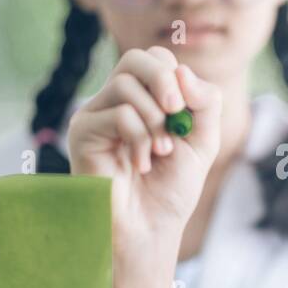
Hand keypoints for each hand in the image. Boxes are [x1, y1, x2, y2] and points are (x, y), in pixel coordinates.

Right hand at [67, 46, 221, 263]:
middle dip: (163, 80)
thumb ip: (205, 103)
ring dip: (154, 120)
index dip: (175, 76)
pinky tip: (140, 164)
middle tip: (175, 112)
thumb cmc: (171, 190)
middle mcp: (114, 102)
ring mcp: (95, 115)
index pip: (155, 59)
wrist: (149, 229)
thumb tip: (182, 71)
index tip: (185, 108)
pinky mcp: (82, 133)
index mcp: (142, 100)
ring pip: (125, 84)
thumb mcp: (202, 141)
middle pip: (136, 58)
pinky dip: (139, 138)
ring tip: (160, 152)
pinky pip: (117, 114)